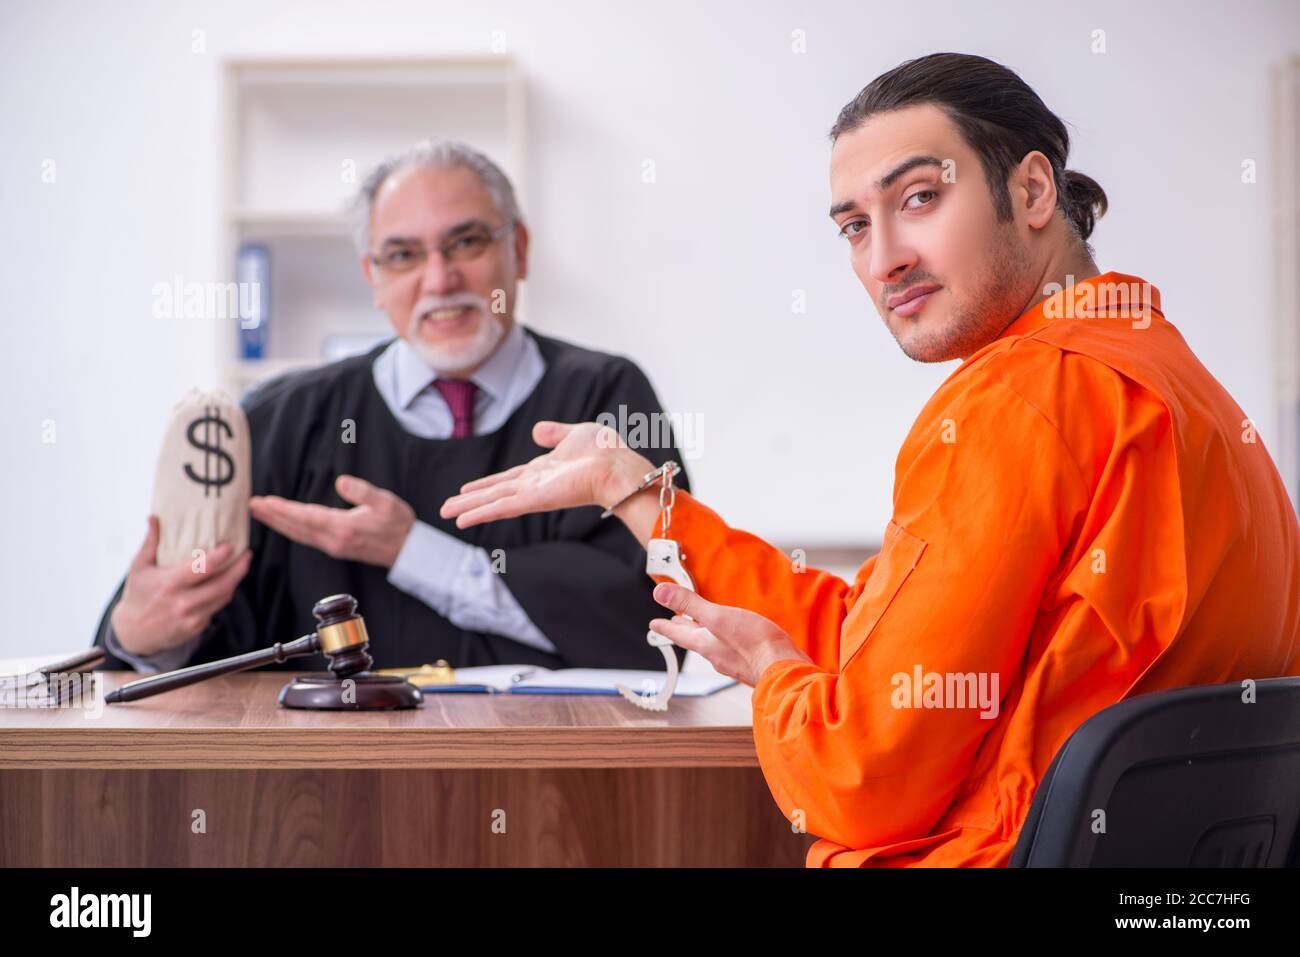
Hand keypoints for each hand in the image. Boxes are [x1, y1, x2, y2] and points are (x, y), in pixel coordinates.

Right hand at [110, 515, 252, 657]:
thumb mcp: (139, 567)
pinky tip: (225, 583)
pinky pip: (217, 608)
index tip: (231, 545)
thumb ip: (150, 542)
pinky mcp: (197, 627)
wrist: (134, 632)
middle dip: (240, 568)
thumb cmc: (137, 596)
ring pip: (224, 596)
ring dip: (235, 581)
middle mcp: (183, 602)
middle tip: (247, 555)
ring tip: (241, 566)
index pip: (203, 568)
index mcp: (170, 584)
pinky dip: (222, 594)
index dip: (222, 556)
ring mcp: (192, 617)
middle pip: (223, 584)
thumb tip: (154, 517)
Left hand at [249, 474, 415, 567]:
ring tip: (261, 512)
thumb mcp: (386, 502)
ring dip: (278, 523)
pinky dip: (290, 529)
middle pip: (295, 528)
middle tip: (252, 505)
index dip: (283, 509)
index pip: (305, 517)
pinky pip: (305, 538)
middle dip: (272, 516)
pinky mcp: (335, 548)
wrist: (409, 551)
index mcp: (343, 528)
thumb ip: (362, 491)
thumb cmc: (399, 525)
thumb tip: (341, 482)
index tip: (265, 502)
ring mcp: (333, 546)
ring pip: (298, 535)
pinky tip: (284, 524)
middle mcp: (333, 540)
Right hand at [440, 421, 653, 527]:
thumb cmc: (606, 452)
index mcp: (543, 471)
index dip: (485, 484)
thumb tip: (536, 430)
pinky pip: (502, 508)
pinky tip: (462, 520)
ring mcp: (534, 494)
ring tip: (446, 513)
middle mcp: (535, 485)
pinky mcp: (535, 500)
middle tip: (447, 509)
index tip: (466, 489)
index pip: (507, 479)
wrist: (618, 467)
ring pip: (493, 502)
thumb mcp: (576, 434)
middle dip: (470, 500)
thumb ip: (555, 433)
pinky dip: (481, 513)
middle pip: (495, 493)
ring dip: (469, 508)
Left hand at [648, 583, 813, 686]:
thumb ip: (691, 604)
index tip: (654, 623)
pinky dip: (724, 640)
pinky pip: (730, 649)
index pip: (678, 633)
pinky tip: (734, 638)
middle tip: (673, 623)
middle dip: (683, 628)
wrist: (785, 670)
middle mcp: (716, 655)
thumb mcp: (718, 617)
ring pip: (712, 644)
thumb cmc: (754, 645)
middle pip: (694, 639)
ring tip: (702, 626)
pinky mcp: (750, 663)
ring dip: (704, 633)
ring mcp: (733, 661)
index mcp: (705, 644)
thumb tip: (660, 593)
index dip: (665, 626)